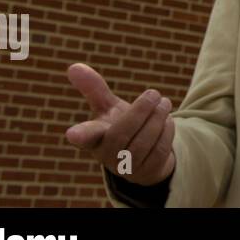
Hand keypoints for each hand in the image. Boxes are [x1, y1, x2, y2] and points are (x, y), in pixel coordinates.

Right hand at [64, 62, 175, 186]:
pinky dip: (165, 133)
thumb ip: (94, 89)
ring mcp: (126, 167)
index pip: (85, 136)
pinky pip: (158, 152)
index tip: (72, 134)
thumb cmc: (120, 126)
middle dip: (139, 112)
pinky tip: (168, 120)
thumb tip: (73, 66)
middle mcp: (107, 156)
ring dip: (156, 119)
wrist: (144, 153)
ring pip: (142, 144)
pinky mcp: (146, 172)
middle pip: (120, 135)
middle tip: (154, 93)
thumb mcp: (108, 108)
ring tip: (164, 102)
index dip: (80, 135)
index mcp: (94, 138)